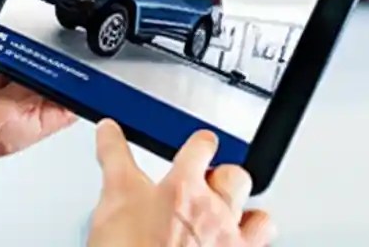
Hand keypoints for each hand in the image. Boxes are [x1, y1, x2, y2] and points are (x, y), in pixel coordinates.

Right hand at [88, 120, 276, 246]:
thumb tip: (109, 132)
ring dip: (244, 214)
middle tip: (209, 183)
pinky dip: (249, 242)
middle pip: (236, 177)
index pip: (199, 146)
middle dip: (225, 177)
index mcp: (184, 188)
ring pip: (258, 217)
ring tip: (227, 218)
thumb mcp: (113, 197)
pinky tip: (235, 244)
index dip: (199, 142)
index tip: (197, 142)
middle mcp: (214, 212)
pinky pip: (259, 243)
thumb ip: (114, 158)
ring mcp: (228, 243)